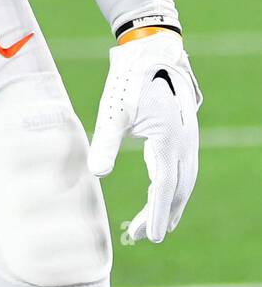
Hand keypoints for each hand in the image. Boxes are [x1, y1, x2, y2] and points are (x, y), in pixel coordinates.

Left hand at [88, 31, 201, 242]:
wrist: (153, 50)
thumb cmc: (131, 79)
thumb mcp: (114, 111)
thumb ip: (106, 142)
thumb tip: (97, 174)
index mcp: (169, 140)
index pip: (165, 187)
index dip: (158, 214)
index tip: (152, 237)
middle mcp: (185, 143)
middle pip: (178, 189)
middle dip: (163, 214)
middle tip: (145, 237)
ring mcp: (189, 138)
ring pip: (185, 180)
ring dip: (172, 203)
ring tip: (158, 225)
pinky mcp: (185, 132)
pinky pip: (184, 167)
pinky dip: (176, 186)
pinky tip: (165, 193)